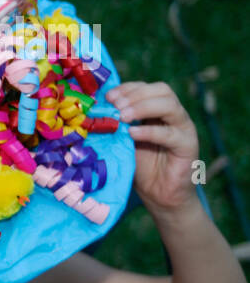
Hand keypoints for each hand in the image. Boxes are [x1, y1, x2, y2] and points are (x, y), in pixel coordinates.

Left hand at [106, 81, 200, 212]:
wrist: (159, 195)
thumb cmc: (140, 167)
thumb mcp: (123, 142)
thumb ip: (115, 126)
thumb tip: (93, 112)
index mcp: (158, 111)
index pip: (147, 88)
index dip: (127, 88)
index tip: (108, 97)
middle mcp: (174, 115)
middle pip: (161, 90)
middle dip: (135, 95)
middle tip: (115, 106)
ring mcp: (184, 129)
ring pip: (170, 105)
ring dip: (143, 107)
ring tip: (122, 117)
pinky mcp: (188, 146)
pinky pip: (170, 134)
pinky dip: (150, 131)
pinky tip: (132, 134)